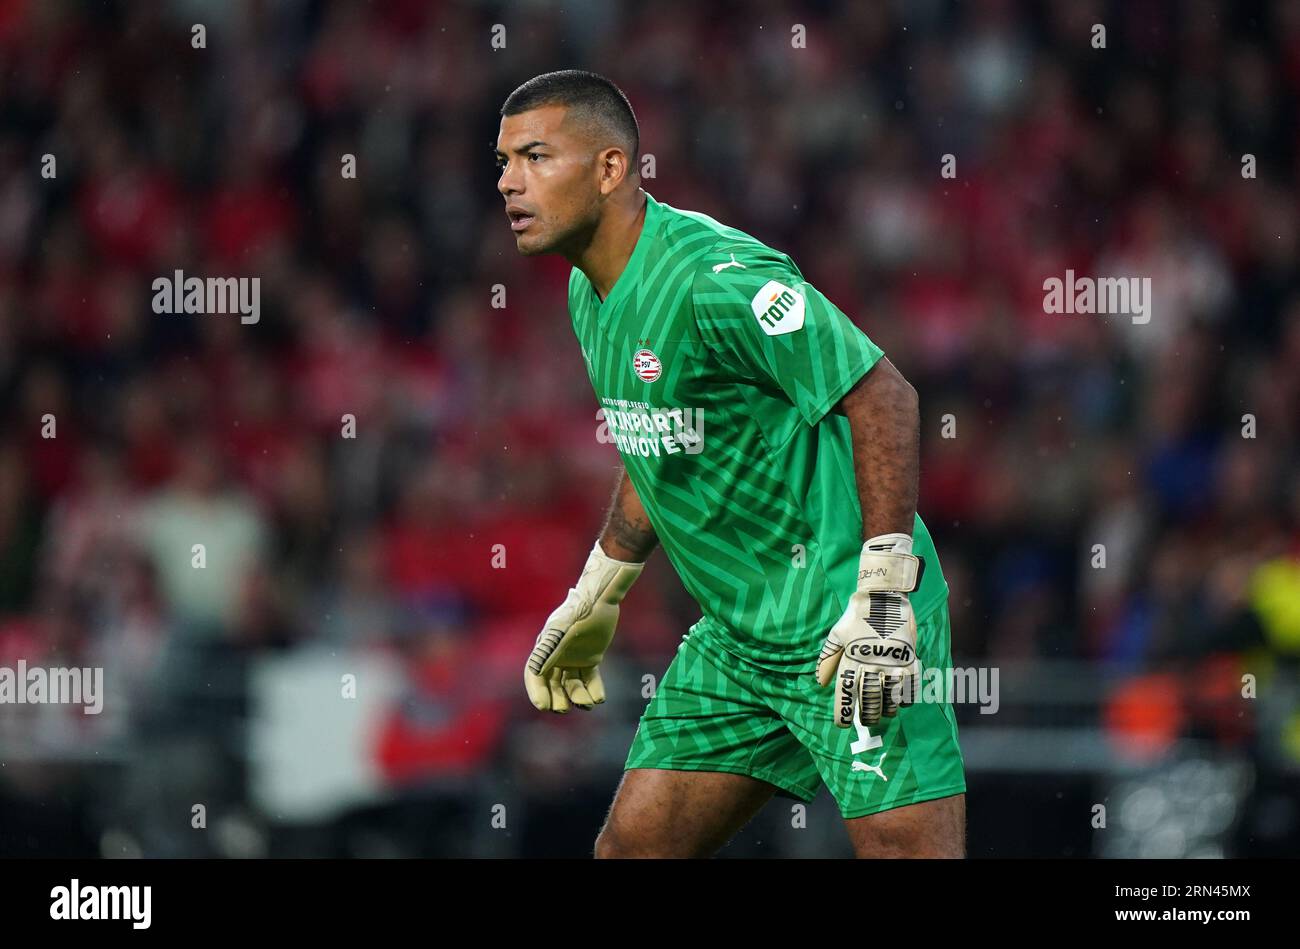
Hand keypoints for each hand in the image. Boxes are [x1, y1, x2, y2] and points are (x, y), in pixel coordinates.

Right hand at [525, 543, 643, 712]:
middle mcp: (557, 656)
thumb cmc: (577, 611)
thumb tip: (535, 671)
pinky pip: (590, 680)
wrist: (599, 599)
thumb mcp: (561, 630)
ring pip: (572, 685)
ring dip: (578, 697)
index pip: (535, 675)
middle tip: (563, 708)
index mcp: (545, 649)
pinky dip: (594, 690)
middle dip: (557, 698)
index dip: (536, 691)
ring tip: (588, 704)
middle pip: (553, 684)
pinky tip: (599, 698)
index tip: (543, 706)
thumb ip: (550, 649)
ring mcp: (573, 659)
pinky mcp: (590, 659)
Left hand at [815, 534, 922, 726]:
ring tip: (884, 715)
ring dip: (887, 710)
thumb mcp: (836, 634)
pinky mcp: (909, 657)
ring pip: (890, 696)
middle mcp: (871, 661)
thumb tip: (819, 684)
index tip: (842, 725)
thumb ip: (827, 659)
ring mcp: (892, 660)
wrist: (883, 595)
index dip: (842, 712)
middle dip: (866, 716)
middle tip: (866, 722)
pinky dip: (907, 698)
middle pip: (869, 699)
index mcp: (851, 657)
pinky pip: (910, 685)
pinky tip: (902, 702)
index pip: (844, 692)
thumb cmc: (856, 616)